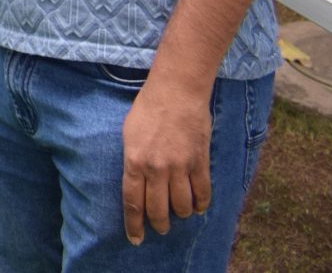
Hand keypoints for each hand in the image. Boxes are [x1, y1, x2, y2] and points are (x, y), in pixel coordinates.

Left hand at [121, 74, 212, 244]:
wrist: (176, 92)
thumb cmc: (148, 109)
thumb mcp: (128, 134)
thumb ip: (132, 161)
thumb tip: (136, 183)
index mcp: (134, 161)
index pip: (133, 203)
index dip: (135, 224)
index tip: (136, 238)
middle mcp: (156, 168)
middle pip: (158, 210)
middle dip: (159, 225)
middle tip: (160, 229)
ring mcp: (180, 167)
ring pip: (182, 206)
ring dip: (180, 214)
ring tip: (179, 213)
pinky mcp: (200, 162)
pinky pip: (203, 193)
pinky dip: (201, 204)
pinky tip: (198, 206)